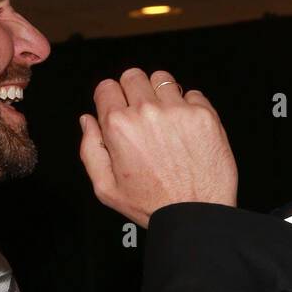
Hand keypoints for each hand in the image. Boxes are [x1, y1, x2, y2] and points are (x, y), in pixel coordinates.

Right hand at [80, 68, 237, 226]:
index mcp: (118, 126)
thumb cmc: (153, 206)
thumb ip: (90, 149)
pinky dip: (190, 107)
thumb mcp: (106, 188)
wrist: (195, 216)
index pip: (106, 87)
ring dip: (162, 95)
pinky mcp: (203, 115)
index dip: (111, 99)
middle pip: (133, 76)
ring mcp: (177, 111)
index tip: (119, 109)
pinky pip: (192, 94)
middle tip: (143, 115)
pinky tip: (187, 130)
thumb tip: (87, 120)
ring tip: (166, 120)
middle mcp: (147, 112)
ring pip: (162, 80)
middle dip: (134, 91)